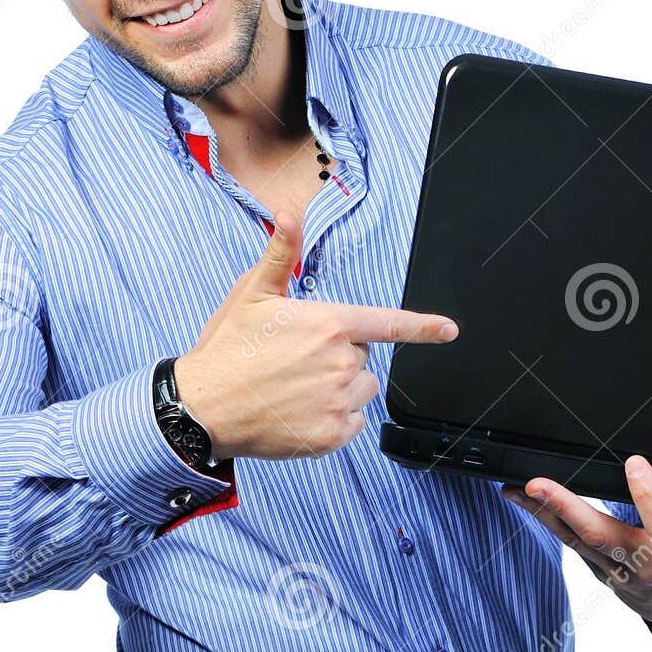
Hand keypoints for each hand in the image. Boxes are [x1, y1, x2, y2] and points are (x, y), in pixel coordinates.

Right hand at [174, 208, 458, 460]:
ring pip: (362, 389)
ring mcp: (338, 400)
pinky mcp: (332, 434)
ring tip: (297, 388)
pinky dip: (334, 419)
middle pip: (363, 358)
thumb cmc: (226, 350)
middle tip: (296, 362)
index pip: (386, 325)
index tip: (448, 330)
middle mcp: (340, 363)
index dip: (422, 327)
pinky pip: (353, 421)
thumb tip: (288, 217)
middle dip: (339, 357)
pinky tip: (300, 412)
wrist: (203, 407)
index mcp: (328, 325)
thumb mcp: (250, 296)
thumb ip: (279, 257)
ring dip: (341, 388)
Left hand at [500, 453, 651, 629]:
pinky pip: (563, 536)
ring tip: (517, 483)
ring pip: (574, 535)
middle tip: (541, 483)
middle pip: (602, 535)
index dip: (649, 499)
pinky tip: (514, 491)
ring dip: (544, 510)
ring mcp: (613, 565)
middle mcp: (640, 563)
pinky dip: (539, 516)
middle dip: (570, 509)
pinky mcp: (595, 560)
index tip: (636, 463)